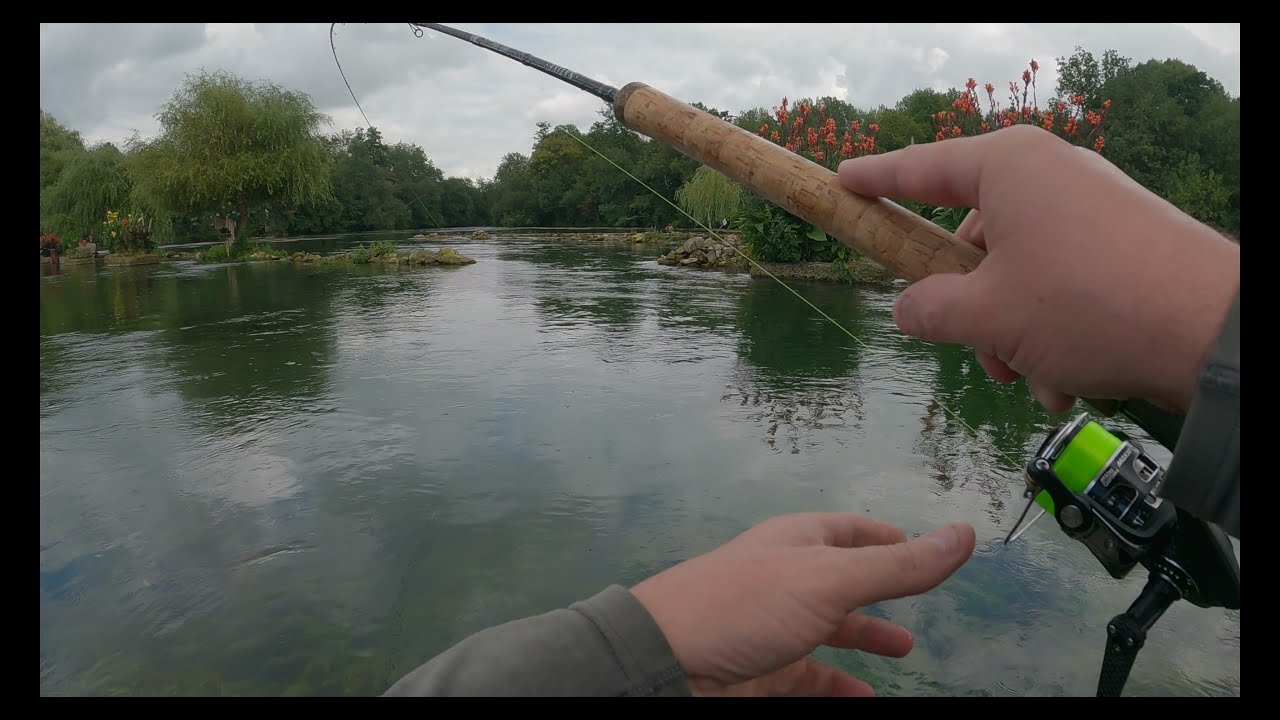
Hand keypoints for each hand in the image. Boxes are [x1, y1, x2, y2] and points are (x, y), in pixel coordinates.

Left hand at [629, 513, 974, 695]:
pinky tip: (861, 696)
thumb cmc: (742, 603)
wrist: (663, 660)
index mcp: (798, 543)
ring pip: (827, 631)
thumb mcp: (830, 579)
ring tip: (902, 652)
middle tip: (918, 604)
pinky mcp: (759, 672)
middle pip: (842, 582)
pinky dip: (839, 686)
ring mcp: (770, 626)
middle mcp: (784, 579)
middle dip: (881, 592)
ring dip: (864, 639)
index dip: (888, 538)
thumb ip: (899, 566)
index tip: (920, 548)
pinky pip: (807, 678)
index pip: (851, 531)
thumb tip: (965, 534)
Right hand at [837, 125, 1238, 413]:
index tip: (841, 181)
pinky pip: (1058, 281)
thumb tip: (907, 310)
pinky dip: (1050, 331)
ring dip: (1009, 333)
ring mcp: (1088, 206)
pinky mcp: (1120, 241)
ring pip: (1014, 271)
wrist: (1212, 332)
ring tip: (1033, 375)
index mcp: (1007, 167)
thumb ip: (930, 309)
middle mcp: (1047, 174)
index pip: (918, 168)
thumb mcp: (987, 315)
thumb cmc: (1086, 304)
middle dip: (965, 306)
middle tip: (973, 346)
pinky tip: (1066, 377)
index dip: (874, 179)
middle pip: (970, 237)